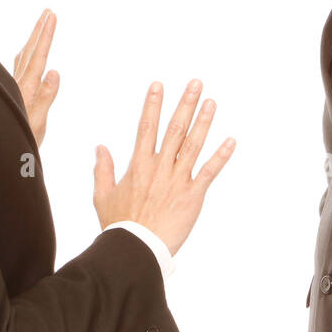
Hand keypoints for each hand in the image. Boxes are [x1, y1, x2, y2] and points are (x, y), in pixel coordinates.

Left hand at [12, 9, 58, 146]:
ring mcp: (13, 88)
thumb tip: (54, 72)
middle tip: (48, 12)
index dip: (45, 36)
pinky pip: (19, 67)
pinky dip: (26, 54)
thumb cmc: (19, 144)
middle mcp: (18, 85)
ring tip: (40, 26)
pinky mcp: (11, 93)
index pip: (38, 57)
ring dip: (33, 40)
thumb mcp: (36, 124)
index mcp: (26, 89)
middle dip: (39, 31)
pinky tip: (25, 54)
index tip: (51, 17)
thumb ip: (45, 98)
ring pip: (24, 57)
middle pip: (29, 52)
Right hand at [93, 79, 234, 255]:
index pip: (146, 127)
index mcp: (139, 165)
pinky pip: (208, 172)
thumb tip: (100, 147)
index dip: (152, 105)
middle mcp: (159, 167)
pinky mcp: (192, 195)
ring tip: (212, 102)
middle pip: (174, 129)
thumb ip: (103, 169)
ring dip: (204, 122)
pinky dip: (220, 156)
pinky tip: (231, 141)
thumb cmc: (118, 225)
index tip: (158, 85)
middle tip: (196, 84)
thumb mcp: (103, 196)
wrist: (135, 248)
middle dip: (185, 104)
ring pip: (192, 145)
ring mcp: (177, 180)